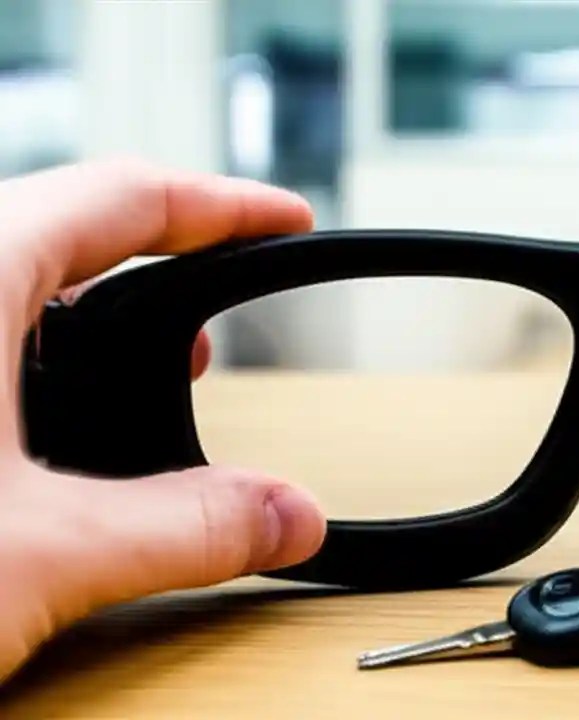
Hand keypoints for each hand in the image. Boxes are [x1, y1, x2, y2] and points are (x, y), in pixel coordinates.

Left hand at [0, 160, 325, 680]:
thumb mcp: (41, 554)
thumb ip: (186, 531)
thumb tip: (288, 518)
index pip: (125, 193)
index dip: (226, 204)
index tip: (288, 218)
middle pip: (69, 227)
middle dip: (167, 267)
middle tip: (231, 307)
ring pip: (16, 284)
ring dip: (101, 322)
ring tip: (167, 372)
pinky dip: (44, 366)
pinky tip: (63, 435)